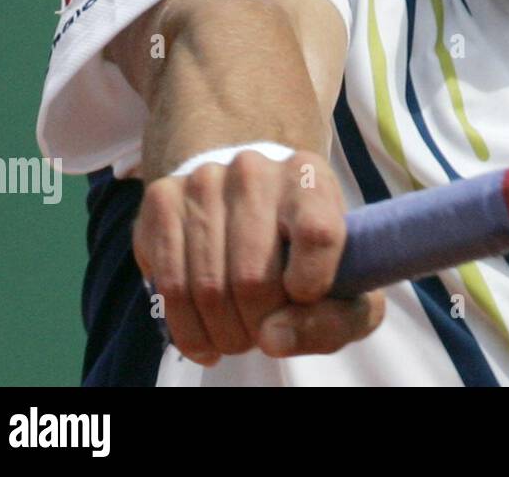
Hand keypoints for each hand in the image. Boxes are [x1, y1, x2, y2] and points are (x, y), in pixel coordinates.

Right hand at [133, 148, 385, 365]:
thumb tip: (273, 339)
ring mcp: (205, 180)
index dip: (313, 282)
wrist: (246, 201)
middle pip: (254, 277)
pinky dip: (188, 329)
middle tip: (262, 333)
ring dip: (223, 332)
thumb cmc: (305, 250)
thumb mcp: (345, 282)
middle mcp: (256, 169)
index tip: (305, 296)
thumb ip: (337, 320)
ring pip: (209, 287)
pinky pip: (169, 286)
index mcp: (311, 177)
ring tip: (237, 335)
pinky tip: (205, 337)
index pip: (320, 234)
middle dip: (258, 326)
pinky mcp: (163, 199)